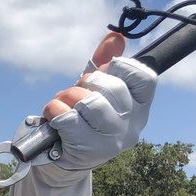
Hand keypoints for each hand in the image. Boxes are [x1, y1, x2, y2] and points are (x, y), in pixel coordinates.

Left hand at [38, 31, 157, 171]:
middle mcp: (133, 125)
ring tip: (62, 105)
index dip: (117, 68)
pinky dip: (53, 111)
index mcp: (140, 107)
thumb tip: (115, 36)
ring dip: (67, 98)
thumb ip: (104, 61)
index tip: (100, 75)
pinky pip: (67, 119)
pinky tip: (53, 117)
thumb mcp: (94, 89)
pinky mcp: (89, 151)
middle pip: (111, 87)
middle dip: (85, 84)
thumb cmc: (82, 120)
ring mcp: (112, 140)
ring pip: (90, 103)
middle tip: (75, 93)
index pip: (142, 76)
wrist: (64, 159)